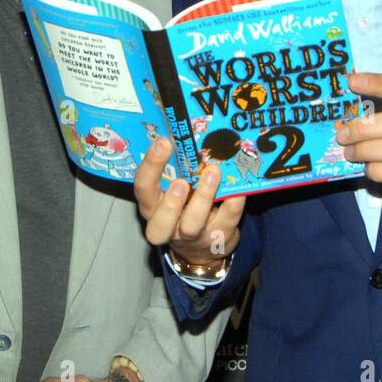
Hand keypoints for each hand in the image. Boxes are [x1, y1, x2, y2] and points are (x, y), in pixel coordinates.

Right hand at [133, 137, 244, 268]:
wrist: (200, 248)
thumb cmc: (183, 208)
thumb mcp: (171, 190)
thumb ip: (175, 170)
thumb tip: (185, 132)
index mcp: (152, 207)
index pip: (143, 189)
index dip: (150, 167)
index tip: (163, 142)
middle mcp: (167, 226)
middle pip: (160, 222)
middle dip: (171, 202)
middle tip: (181, 181)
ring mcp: (193, 236)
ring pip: (192, 225)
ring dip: (202, 198)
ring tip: (212, 173)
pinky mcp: (219, 238)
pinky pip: (227, 220)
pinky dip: (234, 203)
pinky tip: (237, 188)